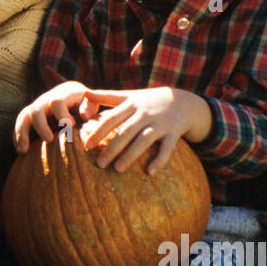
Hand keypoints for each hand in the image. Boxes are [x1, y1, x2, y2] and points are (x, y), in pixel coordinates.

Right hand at [13, 81, 88, 151]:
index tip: (71, 126)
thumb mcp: (92, 101)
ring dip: (22, 133)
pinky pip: (20, 123)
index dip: (62, 115)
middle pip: (37, 109)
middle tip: (49, 139)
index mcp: (63, 93)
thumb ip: (90, 107)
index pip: (57, 102)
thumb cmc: (86, 103)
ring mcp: (37, 106)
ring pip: (24, 116)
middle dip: (41, 125)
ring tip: (24, 150)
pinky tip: (21, 151)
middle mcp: (47, 98)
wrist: (74, 97)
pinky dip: (18, 136)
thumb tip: (84, 116)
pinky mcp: (31, 115)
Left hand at [79, 87, 212, 172]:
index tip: (86, 145)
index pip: (111, 119)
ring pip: (144, 140)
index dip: (98, 132)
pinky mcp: (174, 132)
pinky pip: (167, 148)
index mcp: (131, 105)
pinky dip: (159, 160)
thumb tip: (84, 93)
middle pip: (126, 131)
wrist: (182, 101)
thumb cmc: (149, 101)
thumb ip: (106, 96)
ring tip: (118, 169)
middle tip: (100, 164)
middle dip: (112, 148)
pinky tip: (150, 172)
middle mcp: (145, 114)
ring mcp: (160, 123)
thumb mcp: (129, 96)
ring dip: (131, 154)